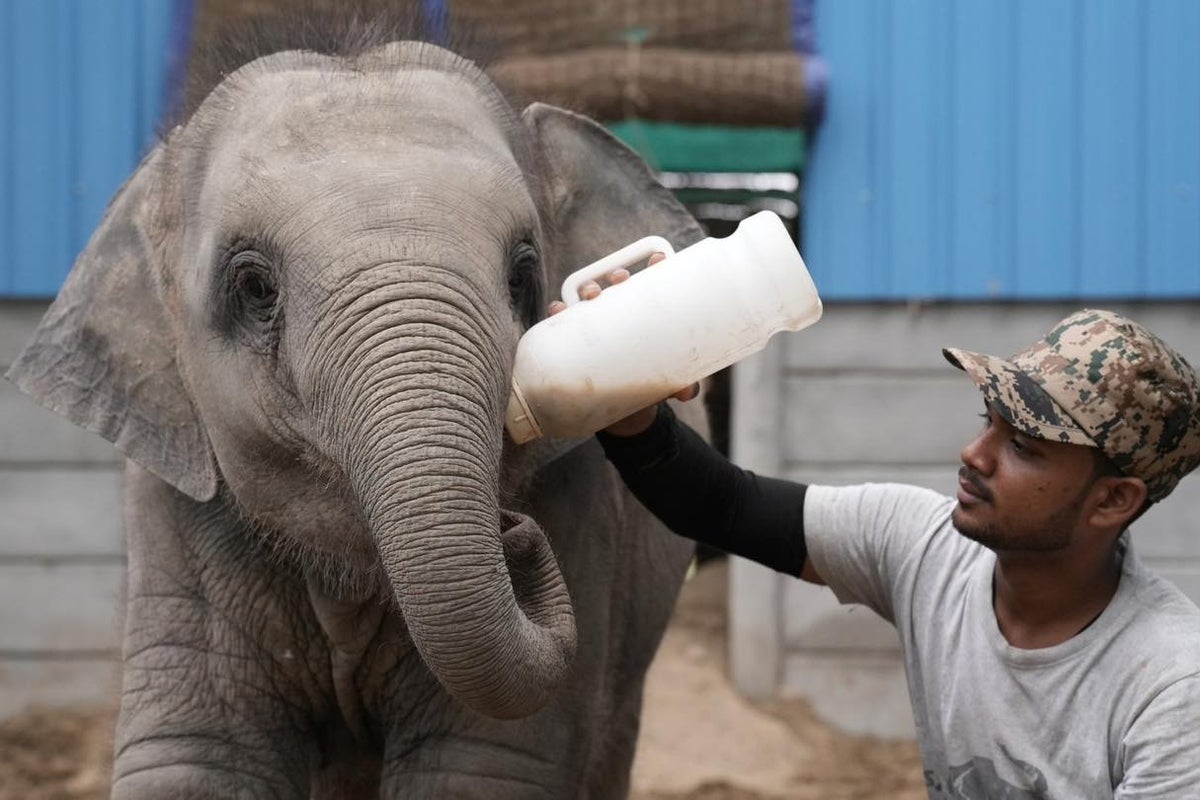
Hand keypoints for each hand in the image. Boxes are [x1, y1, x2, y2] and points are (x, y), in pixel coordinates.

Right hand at [546, 254, 698, 436]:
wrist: (624, 413)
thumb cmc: (649, 388)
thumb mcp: (666, 384)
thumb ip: (680, 385)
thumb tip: (687, 391)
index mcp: (644, 318)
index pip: (650, 284)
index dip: (653, 266)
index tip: (658, 260)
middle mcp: (618, 317)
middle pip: (616, 285)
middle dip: (617, 274)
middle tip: (621, 279)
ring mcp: (595, 329)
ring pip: (588, 299)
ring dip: (587, 288)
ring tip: (592, 295)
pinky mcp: (575, 345)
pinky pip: (562, 325)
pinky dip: (558, 314)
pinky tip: (559, 310)